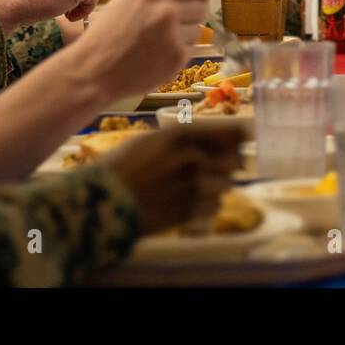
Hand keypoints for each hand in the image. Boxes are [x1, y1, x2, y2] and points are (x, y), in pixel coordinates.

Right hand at [77, 0, 210, 101]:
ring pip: (197, 29)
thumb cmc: (107, 35)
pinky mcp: (177, 57)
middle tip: (174, 24)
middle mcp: (166, 9)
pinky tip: (156, 55)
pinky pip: (190, 49)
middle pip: (202, 6)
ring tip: (157, 42)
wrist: (92, 70)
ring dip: (184, 35)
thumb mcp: (128, 0)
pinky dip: (177, 53)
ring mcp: (173, 34)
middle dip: (192, 14)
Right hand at [102, 126, 242, 234]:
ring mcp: (191, 186)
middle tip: (222, 166)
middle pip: (233, 161)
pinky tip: (192, 202)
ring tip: (199, 186)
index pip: (227, 133)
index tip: (243, 139)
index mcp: (180, 136)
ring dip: (218, 185)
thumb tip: (216, 139)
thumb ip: (183, 138)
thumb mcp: (150, 140)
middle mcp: (191, 158)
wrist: (100, 201)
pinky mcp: (187, 211)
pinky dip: (208, 205)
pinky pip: (213, 206)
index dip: (239, 137)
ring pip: (225, 185)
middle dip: (230, 163)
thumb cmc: (120, 167)